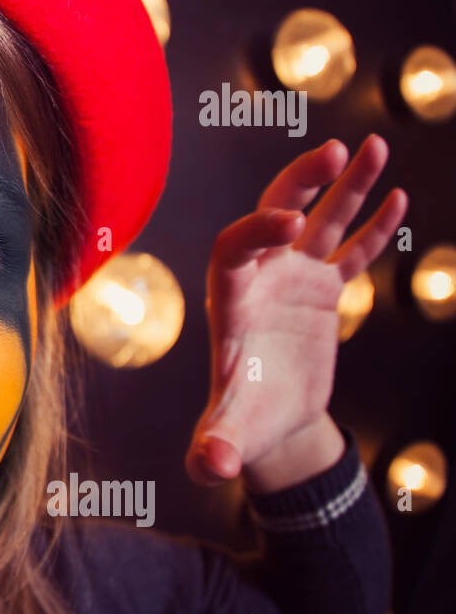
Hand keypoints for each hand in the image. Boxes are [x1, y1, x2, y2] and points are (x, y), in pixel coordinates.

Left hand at [185, 135, 406, 493]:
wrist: (267, 425)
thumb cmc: (241, 427)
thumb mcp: (229, 440)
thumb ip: (216, 450)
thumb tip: (211, 469)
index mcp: (229, 302)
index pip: (232, 250)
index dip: (258, 231)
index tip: (293, 221)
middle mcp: (258, 280)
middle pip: (270, 215)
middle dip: (298, 183)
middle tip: (334, 152)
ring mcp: (292, 281)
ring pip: (318, 221)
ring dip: (344, 184)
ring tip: (377, 144)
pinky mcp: (323, 291)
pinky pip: (350, 249)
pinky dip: (373, 224)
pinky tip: (400, 195)